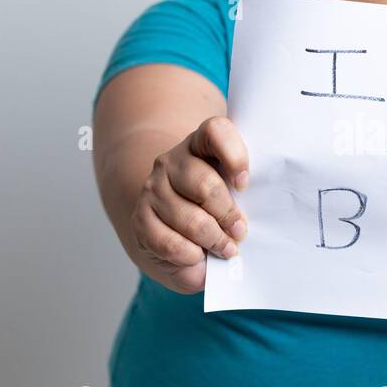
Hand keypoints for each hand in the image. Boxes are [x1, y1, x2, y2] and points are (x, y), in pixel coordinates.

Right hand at [130, 116, 249, 293]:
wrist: (177, 229)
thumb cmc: (215, 209)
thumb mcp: (233, 195)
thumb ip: (243, 196)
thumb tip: (245, 226)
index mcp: (200, 144)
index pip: (215, 131)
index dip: (234, 156)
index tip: (244, 184)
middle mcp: (172, 162)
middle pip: (205, 184)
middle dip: (228, 214)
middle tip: (239, 231)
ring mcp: (153, 189)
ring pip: (190, 219)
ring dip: (213, 240)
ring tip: (226, 248)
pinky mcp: (140, 219)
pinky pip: (170, 242)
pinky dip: (190, 255)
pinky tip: (198, 255)